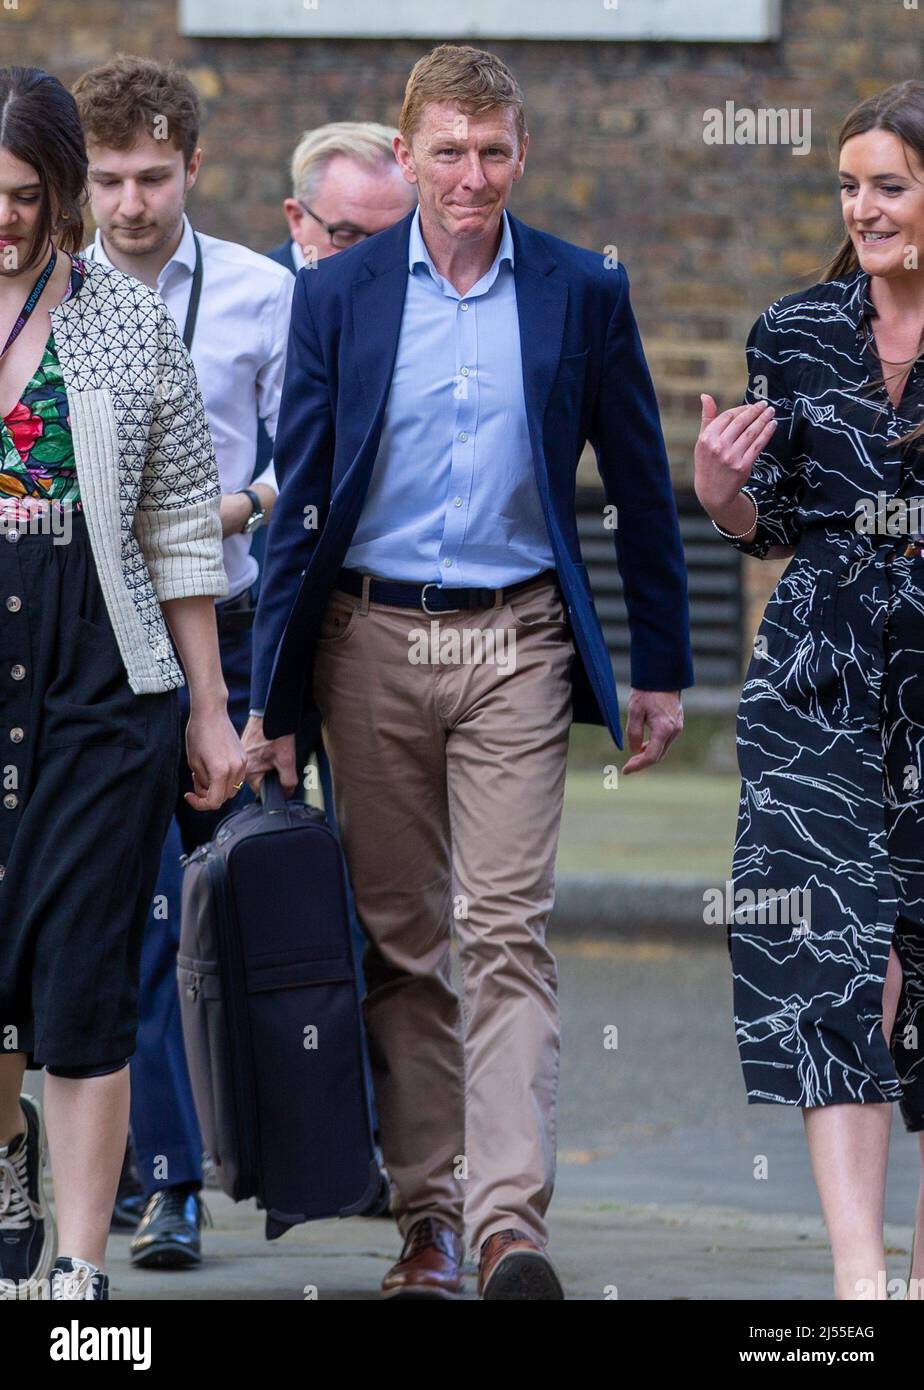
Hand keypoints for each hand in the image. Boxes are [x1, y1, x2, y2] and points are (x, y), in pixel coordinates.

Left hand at [184, 708, 247, 810]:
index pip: (213, 802)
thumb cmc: (198, 734)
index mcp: (221, 772)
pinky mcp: (244, 758)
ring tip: (205, 772)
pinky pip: (236, 778)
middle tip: (196, 780)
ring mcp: (242, 763)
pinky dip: (226, 779)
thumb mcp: (193, 762)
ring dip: (218, 787)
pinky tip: (215, 766)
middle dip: (208, 794)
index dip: (199, 804)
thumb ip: (202, 782)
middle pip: (224, 797)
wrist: (211, 712)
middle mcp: (236, 769)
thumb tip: (208, 791)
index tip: (189, 795)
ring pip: (232, 789)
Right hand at [241, 716, 298, 797]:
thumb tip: (286, 793)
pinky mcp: (246, 750)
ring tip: (276, 752)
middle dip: (272, 775)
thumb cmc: (276, 734)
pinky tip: (271, 747)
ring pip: (259, 770)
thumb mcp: (286, 761)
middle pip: (260, 781)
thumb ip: (288, 781)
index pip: (261, 791)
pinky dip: (266, 757)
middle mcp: (241, 766)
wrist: (270, 712)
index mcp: (248, 771)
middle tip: (280, 761)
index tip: (281, 776)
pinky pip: (257, 760)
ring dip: (270, 766)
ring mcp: (242, 757)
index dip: (274, 787)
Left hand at [622, 689, 683, 774]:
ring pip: (663, 749)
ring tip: (634, 756)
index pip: (651, 756)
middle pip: (659, 755)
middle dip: (643, 762)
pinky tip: (644, 745)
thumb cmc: (647, 691)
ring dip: (649, 754)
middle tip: (628, 766)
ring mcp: (678, 727)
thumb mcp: (634, 711)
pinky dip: (655, 746)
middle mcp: (674, 730)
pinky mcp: (678, 723)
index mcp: (663, 729)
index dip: (638, 766)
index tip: (625, 770)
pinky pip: (666, 741)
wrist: (662, 676)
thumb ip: (634, 733)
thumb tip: (635, 751)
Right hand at [694, 394, 776, 513]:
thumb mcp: (702, 441)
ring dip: (764, 419)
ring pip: (751, 432)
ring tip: (771, 412)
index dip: (741, 409)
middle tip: (765, 405)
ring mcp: (731, 456)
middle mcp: (718, 446)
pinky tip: (773, 425)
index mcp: (707, 438)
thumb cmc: (708, 463)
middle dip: (755, 411)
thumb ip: (707, 418)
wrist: (713, 492)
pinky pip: (758, 445)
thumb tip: (705, 396)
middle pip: (741, 422)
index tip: (751, 406)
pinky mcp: (743, 466)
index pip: (727, 416)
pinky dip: (767, 433)